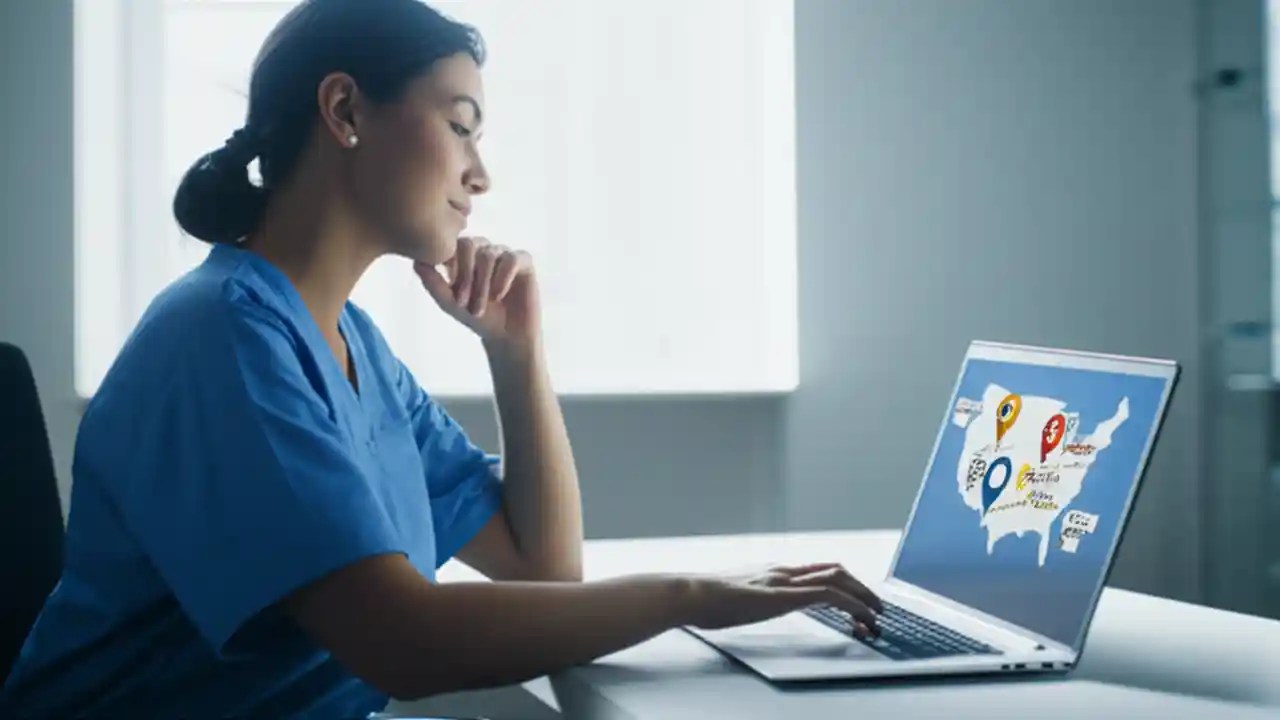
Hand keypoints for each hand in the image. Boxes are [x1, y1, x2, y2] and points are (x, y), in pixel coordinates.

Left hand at [415, 236, 540, 346]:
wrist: (506, 336)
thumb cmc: (477, 318)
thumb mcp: (449, 302)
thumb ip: (433, 282)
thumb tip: (416, 261)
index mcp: (464, 255)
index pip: (452, 244)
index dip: (450, 265)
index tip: (452, 293)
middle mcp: (484, 249)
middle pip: (469, 243)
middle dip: (465, 274)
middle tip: (464, 303)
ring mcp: (504, 253)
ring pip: (489, 254)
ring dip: (482, 284)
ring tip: (482, 307)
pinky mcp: (523, 261)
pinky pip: (511, 259)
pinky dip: (503, 277)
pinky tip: (499, 295)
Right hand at [682, 563, 882, 636]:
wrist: (693, 594)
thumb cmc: (704, 600)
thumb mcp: (733, 598)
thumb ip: (745, 599)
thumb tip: (741, 606)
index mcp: (771, 573)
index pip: (814, 570)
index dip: (837, 582)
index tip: (850, 597)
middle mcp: (783, 571)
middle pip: (833, 570)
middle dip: (858, 587)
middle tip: (873, 606)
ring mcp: (787, 581)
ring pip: (838, 579)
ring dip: (863, 597)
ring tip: (877, 615)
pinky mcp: (789, 595)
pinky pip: (831, 595)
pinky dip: (854, 605)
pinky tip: (863, 617)